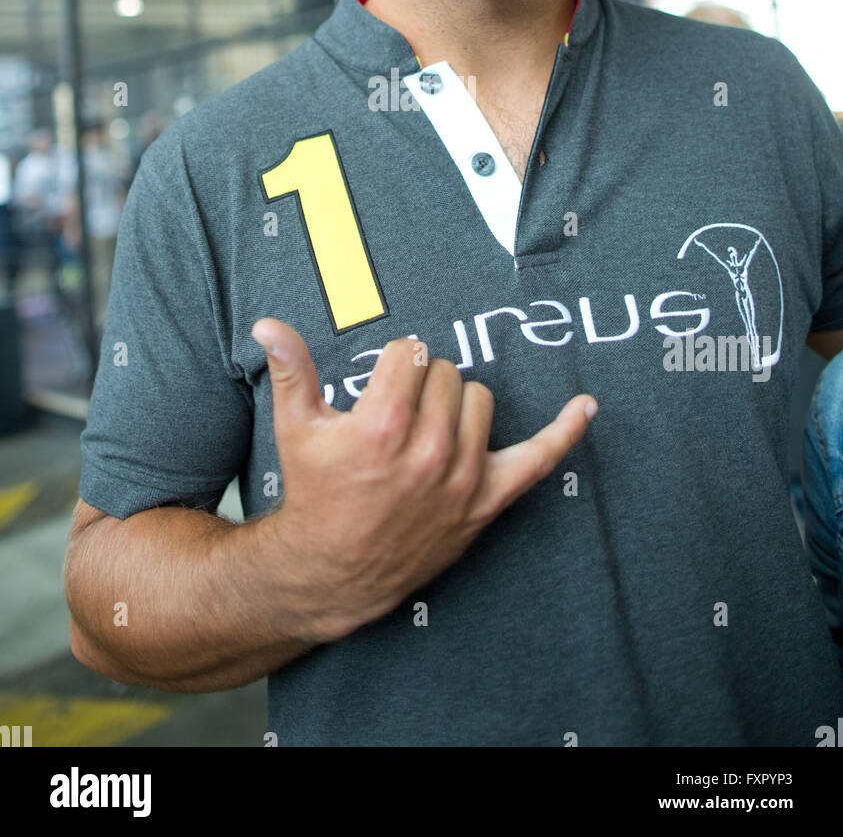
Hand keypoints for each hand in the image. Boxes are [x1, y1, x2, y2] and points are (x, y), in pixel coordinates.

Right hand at [251, 318, 596, 640]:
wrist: (332, 570)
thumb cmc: (316, 493)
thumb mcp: (297, 428)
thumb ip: (290, 368)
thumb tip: (268, 324)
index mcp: (384, 425)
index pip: (409, 354)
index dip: (392, 365)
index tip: (380, 385)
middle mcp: (430, 450)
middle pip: (446, 372)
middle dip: (421, 383)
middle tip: (397, 414)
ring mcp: (464, 477)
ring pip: (481, 399)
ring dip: (457, 405)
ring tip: (426, 431)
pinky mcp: (487, 500)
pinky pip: (539, 459)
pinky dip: (565, 431)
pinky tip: (586, 407)